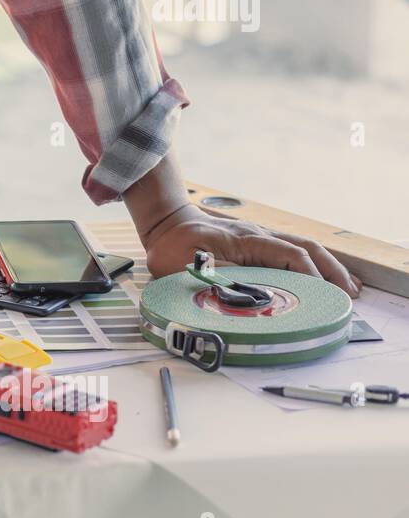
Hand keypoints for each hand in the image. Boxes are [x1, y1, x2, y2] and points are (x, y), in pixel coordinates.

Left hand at [142, 205, 360, 297]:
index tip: (322, 294)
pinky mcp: (258, 243)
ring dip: (328, 267)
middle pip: (306, 248)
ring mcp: (260, 238)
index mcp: (246, 240)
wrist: (167, 222)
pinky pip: (293, 251)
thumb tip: (244, 295)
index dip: (309, 274)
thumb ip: (216, 279)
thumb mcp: (187, 265)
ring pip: (303, 248)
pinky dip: (313, 264)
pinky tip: (325, 277)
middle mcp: (259, 235)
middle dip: (331, 271)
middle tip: (349, 295)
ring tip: (350, 288)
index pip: (289, 254)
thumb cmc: (173, 246)